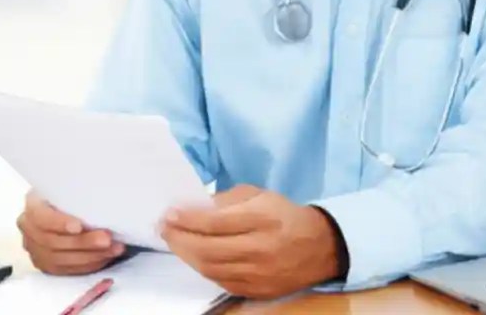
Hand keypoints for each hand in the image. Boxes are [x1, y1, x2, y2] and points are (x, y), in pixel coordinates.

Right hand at [17, 190, 126, 274]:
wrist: (66, 208)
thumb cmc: (71, 195)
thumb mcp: (70, 187)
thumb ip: (78, 192)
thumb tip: (101, 193)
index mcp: (32, 205)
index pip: (40, 217)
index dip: (59, 223)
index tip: (78, 226)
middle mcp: (29, 229)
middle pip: (52, 241)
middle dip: (83, 242)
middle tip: (106, 239)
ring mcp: (36, 250)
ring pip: (61, 259)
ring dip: (90, 256)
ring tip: (113, 248)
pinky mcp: (47, 265)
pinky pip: (67, 270)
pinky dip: (89, 264)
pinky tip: (105, 256)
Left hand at [160, 185, 341, 298]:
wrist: (320, 247)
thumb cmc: (284, 215)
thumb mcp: (260, 195)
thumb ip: (226, 200)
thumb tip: (193, 207)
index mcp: (262, 219)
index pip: (215, 222)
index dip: (187, 219)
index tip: (168, 213)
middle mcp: (260, 249)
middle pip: (207, 249)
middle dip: (179, 239)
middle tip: (164, 228)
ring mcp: (259, 274)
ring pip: (210, 269)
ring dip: (187, 255)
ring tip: (175, 242)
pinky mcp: (258, 291)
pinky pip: (221, 282)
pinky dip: (203, 269)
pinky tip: (195, 257)